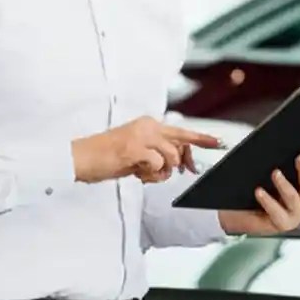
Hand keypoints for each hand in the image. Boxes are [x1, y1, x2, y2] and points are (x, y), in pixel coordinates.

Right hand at [72, 117, 220, 183]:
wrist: (81, 158)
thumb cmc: (106, 158)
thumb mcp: (136, 153)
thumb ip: (157, 154)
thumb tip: (179, 163)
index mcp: (148, 124)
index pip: (180, 131)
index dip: (201, 138)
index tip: (219, 142)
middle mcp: (147, 126)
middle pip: (180, 143)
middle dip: (182, 161)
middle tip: (179, 171)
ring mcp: (141, 135)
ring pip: (171, 156)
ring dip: (161, 172)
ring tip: (144, 174)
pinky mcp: (135, 148)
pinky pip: (157, 165)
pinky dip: (150, 175)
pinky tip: (136, 174)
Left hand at [219, 147, 299, 235]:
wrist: (242, 214)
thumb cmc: (258, 190)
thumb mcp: (270, 172)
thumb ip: (279, 161)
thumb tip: (277, 139)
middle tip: (299, 158)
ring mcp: (294, 214)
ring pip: (293, 198)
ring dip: (285, 185)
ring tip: (275, 173)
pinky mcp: (281, 224)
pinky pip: (276, 212)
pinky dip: (268, 201)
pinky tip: (259, 191)